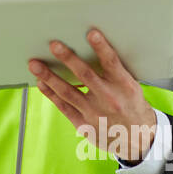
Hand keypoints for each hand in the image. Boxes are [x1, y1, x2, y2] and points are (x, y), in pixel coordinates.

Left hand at [28, 28, 156, 162]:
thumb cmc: (132, 107)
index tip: (92, 33)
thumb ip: (114, 72)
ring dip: (49, 77)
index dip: (102, 48)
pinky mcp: (83, 124)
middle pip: (85, 75)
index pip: (112, 63)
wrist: (137, 140)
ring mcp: (94, 113)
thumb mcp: (131, 87)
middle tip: (54, 45)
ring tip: (35, 64)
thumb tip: (91, 51)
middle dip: (68, 58)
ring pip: (67, 92)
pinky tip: (41, 83)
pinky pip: (63, 106)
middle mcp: (109, 99)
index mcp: (125, 87)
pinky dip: (50, 94)